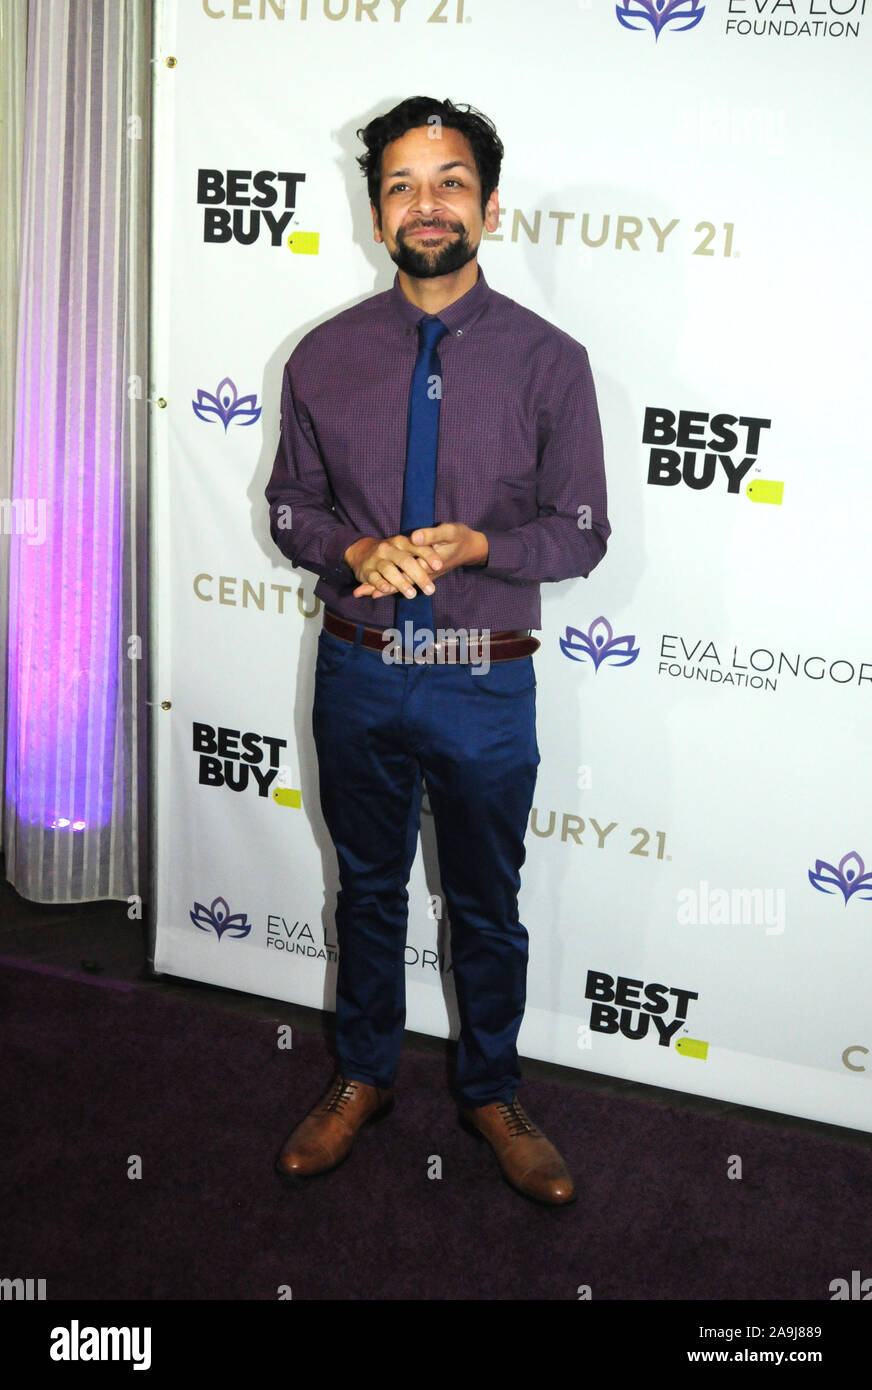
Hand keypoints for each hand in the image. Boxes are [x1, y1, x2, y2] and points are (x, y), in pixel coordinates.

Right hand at [345, 533, 443, 600]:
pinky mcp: (366, 570)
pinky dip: (380, 584)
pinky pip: (374, 578)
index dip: (428, 556)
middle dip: (419, 576)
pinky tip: (388, 590)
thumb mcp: (404, 548)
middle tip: (431, 590)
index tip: (439, 566)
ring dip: (401, 583)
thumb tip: (441, 564)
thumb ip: (420, 554)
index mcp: (401, 541)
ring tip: (412, 594)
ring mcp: (377, 559)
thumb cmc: (392, 553)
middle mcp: (389, 548)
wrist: (361, 550)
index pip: (417, 547)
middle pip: (406, 561)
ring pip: (390, 571)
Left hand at [348, 524, 487, 599]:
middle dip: (380, 587)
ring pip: (400, 583)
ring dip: (382, 588)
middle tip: (361, 593)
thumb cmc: (460, 537)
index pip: (407, 575)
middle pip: (399, 582)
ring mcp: (423, 573)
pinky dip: (390, 583)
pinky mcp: (422, 571)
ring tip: (361, 593)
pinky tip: (376, 588)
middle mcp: (425, 572)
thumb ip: (431, 535)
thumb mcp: (449, 532)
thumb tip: (414, 538)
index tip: (374, 587)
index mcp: (429, 564)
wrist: (470, 547)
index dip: (390, 580)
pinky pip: (404, 579)